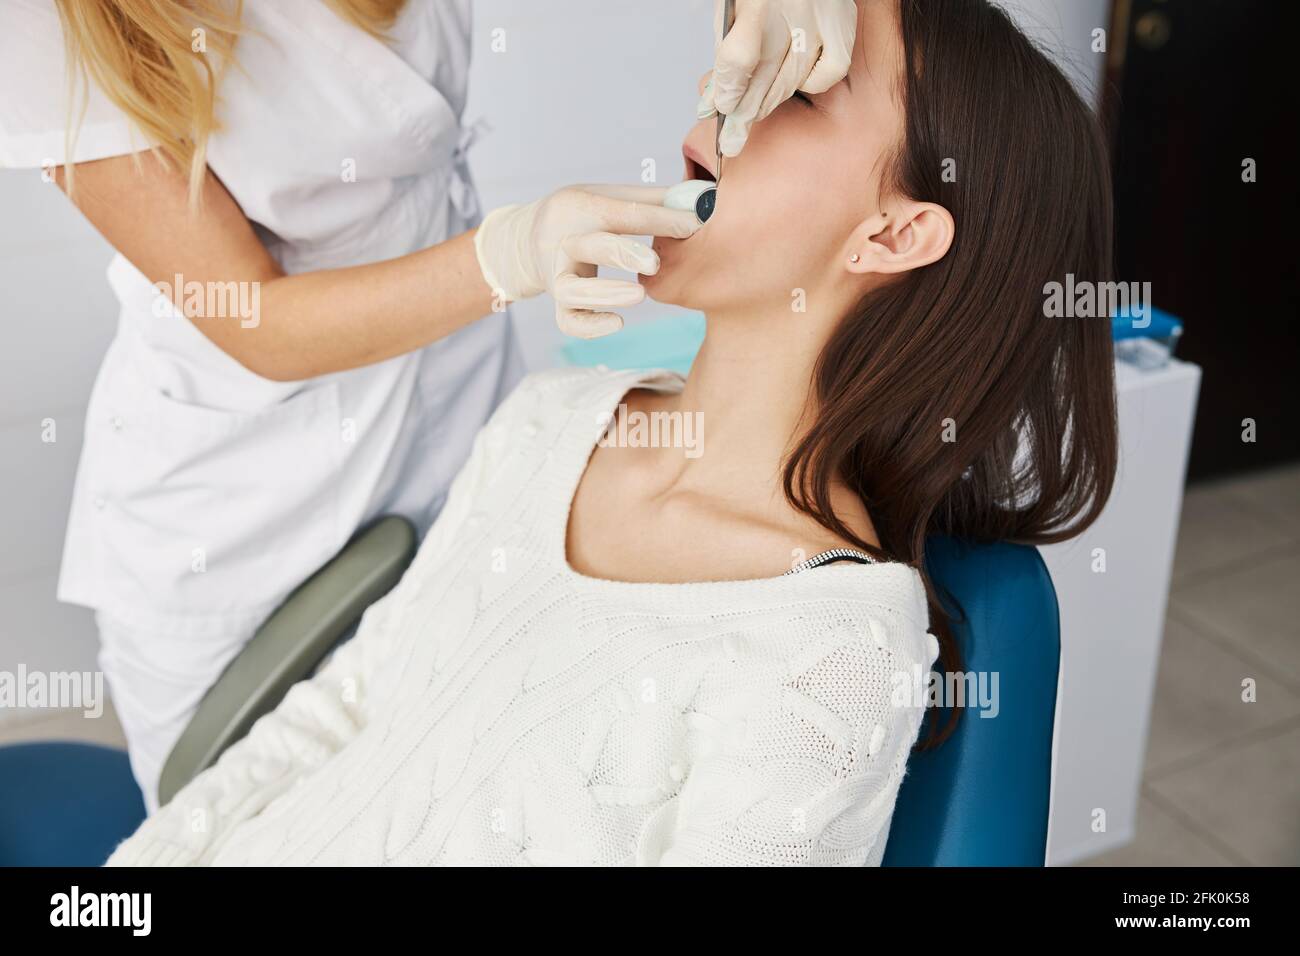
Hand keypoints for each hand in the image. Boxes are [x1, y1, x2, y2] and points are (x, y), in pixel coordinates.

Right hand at [474, 185, 701, 337]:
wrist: (527, 238)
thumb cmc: (583, 216)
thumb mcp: (609, 197)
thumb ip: (652, 200)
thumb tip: (700, 199)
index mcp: (580, 207)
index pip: (622, 213)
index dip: (660, 219)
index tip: (694, 224)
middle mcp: (563, 240)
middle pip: (590, 246)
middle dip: (623, 254)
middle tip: (655, 262)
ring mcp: (556, 274)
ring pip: (572, 290)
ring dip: (606, 294)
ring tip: (639, 295)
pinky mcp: (556, 300)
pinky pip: (567, 320)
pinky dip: (591, 327)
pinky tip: (619, 322)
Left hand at [698, 0, 857, 156]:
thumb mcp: (735, 4)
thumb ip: (726, 44)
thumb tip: (716, 96)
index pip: (740, 56)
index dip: (728, 88)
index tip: (719, 110)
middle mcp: (793, 6)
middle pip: (766, 75)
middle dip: (744, 112)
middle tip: (732, 140)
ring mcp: (822, 16)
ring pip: (793, 78)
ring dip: (769, 102)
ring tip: (752, 117)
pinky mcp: (843, 24)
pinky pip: (829, 71)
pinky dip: (810, 83)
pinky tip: (794, 82)